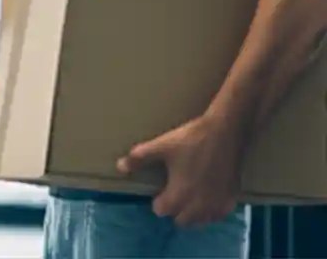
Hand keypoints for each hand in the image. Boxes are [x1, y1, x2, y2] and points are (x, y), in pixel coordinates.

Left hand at [116, 113, 244, 227]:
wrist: (226, 132)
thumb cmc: (191, 140)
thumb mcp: (161, 146)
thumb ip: (139, 158)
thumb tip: (119, 167)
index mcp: (179, 194)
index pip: (162, 211)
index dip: (158, 202)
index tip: (159, 192)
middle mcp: (199, 205)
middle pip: (182, 220)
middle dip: (175, 211)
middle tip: (173, 195)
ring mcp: (217, 203)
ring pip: (201, 220)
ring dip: (193, 214)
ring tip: (189, 198)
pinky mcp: (231, 198)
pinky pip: (218, 215)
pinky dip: (211, 212)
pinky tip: (207, 199)